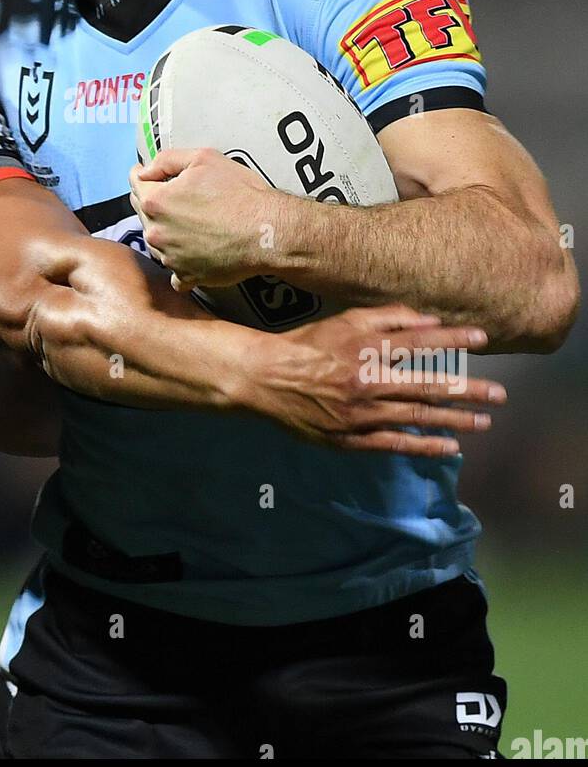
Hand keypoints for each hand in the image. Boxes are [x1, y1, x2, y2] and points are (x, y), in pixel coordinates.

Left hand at [130, 147, 284, 291]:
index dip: (140, 174)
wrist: (266, 231)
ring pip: (157, 242)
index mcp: (156, 201)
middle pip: (144, 214)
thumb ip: (166, 160)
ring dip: (165, 232)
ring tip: (187, 224)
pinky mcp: (187, 276)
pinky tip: (191, 254)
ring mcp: (170, 257)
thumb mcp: (203, 159)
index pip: (136, 183)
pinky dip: (180, 263)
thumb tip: (144, 171)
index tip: (143, 172)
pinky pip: (174, 272)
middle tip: (170, 196)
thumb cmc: (239, 193)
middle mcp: (157, 232)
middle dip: (152, 202)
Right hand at [232, 304, 504, 455]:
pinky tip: (450, 447)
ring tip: (483, 422)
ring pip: (416, 417)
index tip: (483, 337)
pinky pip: (395, 444)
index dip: (453, 339)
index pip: (419, 343)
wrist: (267, 380)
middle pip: (426, 385)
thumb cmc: (307, 345)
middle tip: (499, 395)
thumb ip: (387, 319)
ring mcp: (361, 414)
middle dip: (467, 390)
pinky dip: (424, 446)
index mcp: (366, 350)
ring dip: (454, 420)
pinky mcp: (352, 439)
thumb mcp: (344, 322)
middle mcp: (368, 382)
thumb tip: (428, 320)